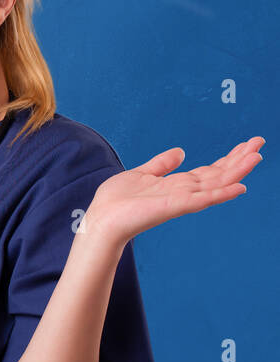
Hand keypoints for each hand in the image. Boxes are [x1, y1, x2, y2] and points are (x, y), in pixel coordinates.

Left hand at [86, 136, 264, 242]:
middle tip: (260, 142)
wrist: (102, 218)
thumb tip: (181, 151)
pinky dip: (221, 194)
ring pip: (216, 183)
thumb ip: (162, 164)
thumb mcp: (142, 173)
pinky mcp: (174, 206)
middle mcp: (184, 192)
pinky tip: (240, 187)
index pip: (210, 170)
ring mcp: (181, 200)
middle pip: (218, 174)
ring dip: (237, 170)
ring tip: (257, 156)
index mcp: (177, 185)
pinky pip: (202, 200)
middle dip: (239, 159)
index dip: (228, 158)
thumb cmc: (118, 201)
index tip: (247, 145)